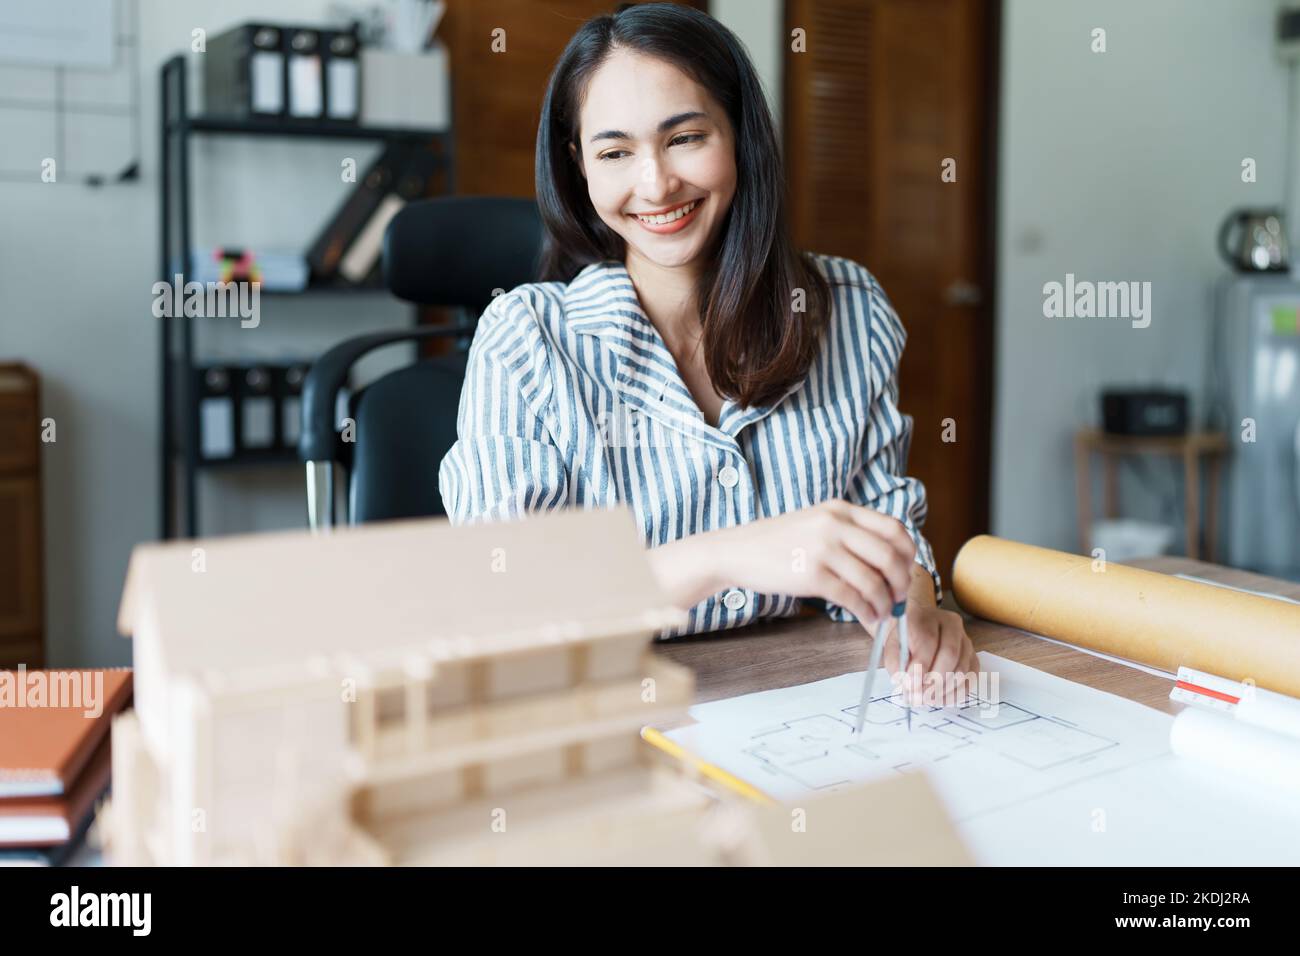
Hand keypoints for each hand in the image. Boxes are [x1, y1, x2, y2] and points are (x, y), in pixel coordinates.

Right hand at [716, 499, 916, 625]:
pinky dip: (865, 611)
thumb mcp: (816, 522)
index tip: (907, 570)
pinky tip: (867, 617)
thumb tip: (888, 562)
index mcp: (840, 509)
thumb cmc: (778, 542)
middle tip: (898, 597)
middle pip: (888, 555)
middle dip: (900, 582)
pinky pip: (851, 597)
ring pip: (872, 580)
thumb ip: (849, 532)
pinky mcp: (810, 575)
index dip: (908, 553)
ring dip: (884, 602)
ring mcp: (822, 549)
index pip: (892, 528)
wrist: (737, 551)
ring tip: (882, 612)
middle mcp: (834, 525)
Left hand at [881, 605, 978, 706]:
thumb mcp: (892, 646)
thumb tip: (909, 685)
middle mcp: (950, 624)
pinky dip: (956, 693)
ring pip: (962, 668)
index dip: (920, 667)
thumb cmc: (904, 638)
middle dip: (933, 681)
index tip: (910, 685)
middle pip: (949, 654)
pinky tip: (941, 699)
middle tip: (920, 697)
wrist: (917, 628)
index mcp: (925, 616)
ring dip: (944, 690)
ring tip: (927, 699)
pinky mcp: (972, 655)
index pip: (928, 641)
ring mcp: (965, 639)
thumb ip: (896, 663)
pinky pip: (971, 677)